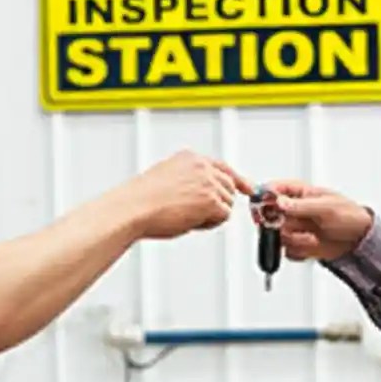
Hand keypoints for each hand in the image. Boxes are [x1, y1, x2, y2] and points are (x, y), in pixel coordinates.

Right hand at [124, 150, 253, 239]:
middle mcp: (202, 166)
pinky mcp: (211, 201)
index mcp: (190, 158)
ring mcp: (208, 182)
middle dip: (219, 202)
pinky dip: (210, 223)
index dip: (237, 180)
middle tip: (198, 215)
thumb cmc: (141, 199)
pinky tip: (191, 222)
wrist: (133, 208)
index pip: (223, 167)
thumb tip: (201, 195)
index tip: (247, 188)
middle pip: (229, 186)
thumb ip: (189, 180)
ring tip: (186, 217)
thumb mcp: (167, 178)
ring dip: (212, 214)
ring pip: (227, 203)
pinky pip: (223, 216)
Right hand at [263, 180, 372, 260]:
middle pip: (268, 216)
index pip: (271, 190)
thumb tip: (280, 201)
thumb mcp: (326, 208)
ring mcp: (294, 227)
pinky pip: (287, 251)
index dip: (262, 199)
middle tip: (290, 227)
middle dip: (278, 225)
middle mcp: (292, 210)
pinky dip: (300, 251)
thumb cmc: (348, 215)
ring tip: (313, 236)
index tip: (262, 208)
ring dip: (295, 239)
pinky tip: (313, 245)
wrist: (359, 240)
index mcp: (298, 192)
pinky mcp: (297, 244)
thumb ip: (301, 205)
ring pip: (278, 236)